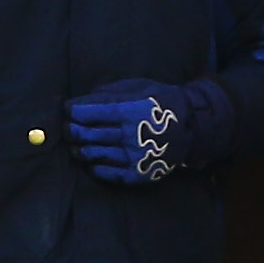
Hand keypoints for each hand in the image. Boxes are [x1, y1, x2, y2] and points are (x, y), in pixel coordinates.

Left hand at [68, 75, 231, 185]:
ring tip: (78, 144)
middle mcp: (131, 136)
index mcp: (130, 111)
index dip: (72, 111)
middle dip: (71, 130)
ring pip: (91, 154)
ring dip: (79, 149)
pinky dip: (93, 165)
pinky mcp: (137, 174)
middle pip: (84, 135)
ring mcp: (134, 157)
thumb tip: (78, 102)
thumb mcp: (140, 88)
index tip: (69, 110)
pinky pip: (103, 173)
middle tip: (69, 127)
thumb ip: (109, 93)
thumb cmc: (162, 102)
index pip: (86, 113)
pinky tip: (95, 158)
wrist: (194, 128)